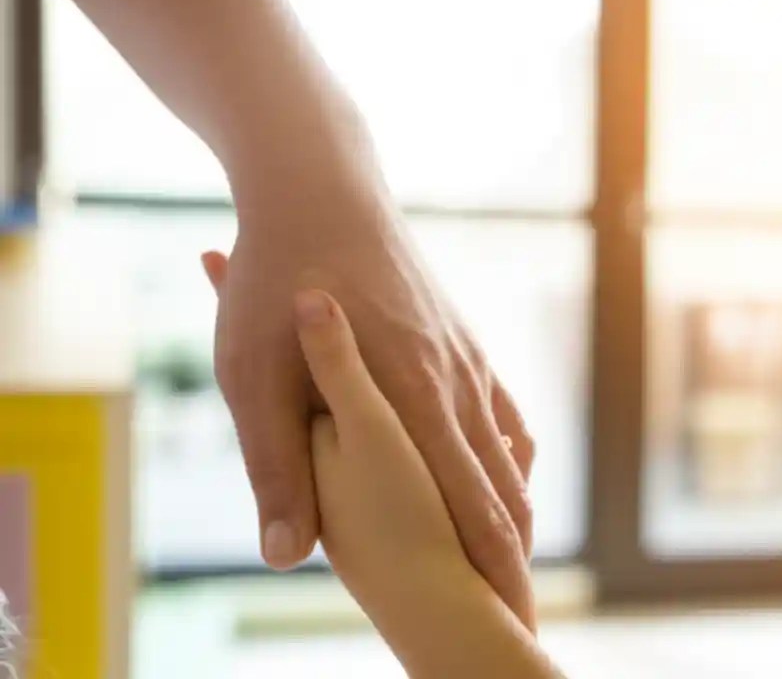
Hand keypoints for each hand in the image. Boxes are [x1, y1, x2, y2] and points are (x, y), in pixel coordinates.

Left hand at [200, 175, 534, 627]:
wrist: (320, 184)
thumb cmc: (277, 279)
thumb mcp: (253, 378)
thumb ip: (277, 467)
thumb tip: (288, 557)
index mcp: (412, 395)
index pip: (468, 496)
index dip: (493, 555)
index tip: (512, 602)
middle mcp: (454, 379)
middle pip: (502, 477)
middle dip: (514, 541)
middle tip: (522, 595)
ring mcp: (465, 354)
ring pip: (506, 440)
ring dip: (515, 496)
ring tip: (518, 546)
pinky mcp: (459, 337)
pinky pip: (499, 404)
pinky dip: (509, 448)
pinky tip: (507, 466)